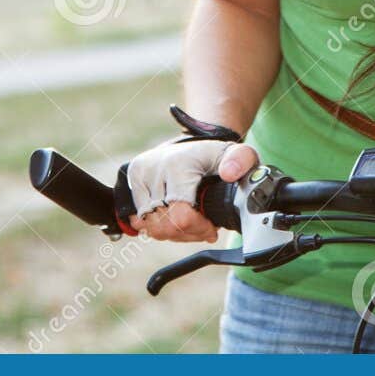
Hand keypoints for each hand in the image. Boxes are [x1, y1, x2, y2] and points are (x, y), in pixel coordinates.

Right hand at [128, 142, 257, 242]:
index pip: (180, 216)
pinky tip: (174, 219)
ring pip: (151, 225)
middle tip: (203, 229)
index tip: (211, 229)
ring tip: (191, 224)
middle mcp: (153, 168)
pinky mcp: (133, 179)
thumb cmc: (216, 154)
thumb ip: (242, 161)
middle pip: (164, 225)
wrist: (193, 141)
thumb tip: (228, 173)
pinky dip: (158, 226)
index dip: (197, 230)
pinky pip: (139, 219)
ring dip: (173, 233)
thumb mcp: (239, 153)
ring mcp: (140, 174)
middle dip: (188, 234)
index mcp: (178, 165)